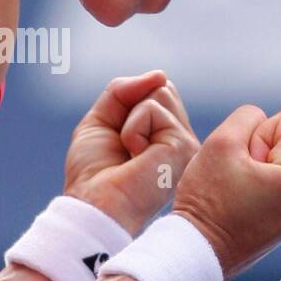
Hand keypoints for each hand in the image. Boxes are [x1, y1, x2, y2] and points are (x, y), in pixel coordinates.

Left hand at [63, 71, 199, 235]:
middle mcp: (181, 139)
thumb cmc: (94, 174)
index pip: (158, 89)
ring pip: (160, 93)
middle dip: (130, 109)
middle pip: (162, 87)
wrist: (94, 205)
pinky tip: (136, 156)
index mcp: (166, 136)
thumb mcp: (102, 120)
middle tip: (124, 147)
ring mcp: (187, 143)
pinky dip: (132, 129)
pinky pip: (152, 109)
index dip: (129, 103)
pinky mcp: (184, 145)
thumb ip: (123, 90)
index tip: (118, 140)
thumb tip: (160, 74)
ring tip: (131, 153)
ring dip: (130, 121)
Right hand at [173, 104, 280, 279]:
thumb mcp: (220, 141)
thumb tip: (264, 122)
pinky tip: (246, 203)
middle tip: (238, 183)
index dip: (254, 137)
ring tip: (240, 194)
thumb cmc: (207, 200)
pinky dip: (265, 184)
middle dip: (261, 153)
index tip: (240, 167)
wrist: (199, 251)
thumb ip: (247, 116)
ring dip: (262, 169)